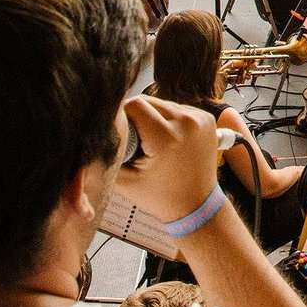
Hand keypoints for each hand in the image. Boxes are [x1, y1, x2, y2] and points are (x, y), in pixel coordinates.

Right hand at [115, 95, 221, 224]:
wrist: (197, 205)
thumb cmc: (160, 197)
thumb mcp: (126, 180)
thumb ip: (111, 153)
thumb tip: (98, 131)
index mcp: (166, 138)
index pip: (135, 104)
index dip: (122, 116)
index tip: (122, 133)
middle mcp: (187, 122)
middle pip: (149, 101)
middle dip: (137, 117)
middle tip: (137, 141)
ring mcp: (200, 118)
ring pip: (164, 104)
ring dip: (154, 117)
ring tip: (153, 143)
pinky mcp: (208, 117)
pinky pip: (179, 109)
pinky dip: (170, 120)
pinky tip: (169, 140)